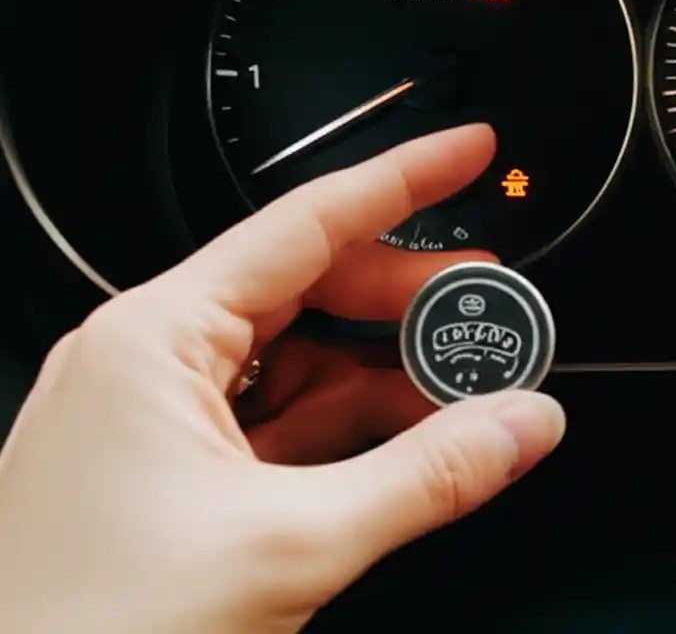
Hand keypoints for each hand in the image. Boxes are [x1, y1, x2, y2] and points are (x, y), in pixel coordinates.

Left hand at [0, 125, 566, 633]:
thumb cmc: (91, 631)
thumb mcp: (291, 543)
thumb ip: (427, 476)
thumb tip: (519, 423)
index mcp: (152, 340)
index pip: (305, 224)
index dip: (402, 181)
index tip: (468, 154)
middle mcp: (145, 365)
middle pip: (306, 290)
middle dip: (405, 298)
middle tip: (487, 309)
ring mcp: (153, 423)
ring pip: (294, 364)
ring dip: (381, 374)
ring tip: (459, 391)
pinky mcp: (168, 479)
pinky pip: (275, 423)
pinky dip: (344, 429)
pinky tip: (403, 444)